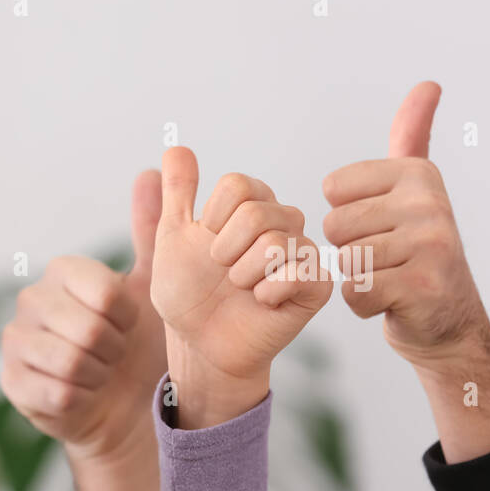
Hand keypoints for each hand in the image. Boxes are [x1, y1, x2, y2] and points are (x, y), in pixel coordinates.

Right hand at [1, 170, 165, 459]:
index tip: (129, 324)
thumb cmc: (137, 343)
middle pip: (88, 330)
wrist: (124, 406)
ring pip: (71, 362)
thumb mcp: (151, 287)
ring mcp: (15, 342)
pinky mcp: (11, 383)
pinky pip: (57, 392)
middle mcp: (30, 301)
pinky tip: (83, 394)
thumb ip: (152, 230)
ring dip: (98, 375)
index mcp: (61, 272)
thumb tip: (152, 169)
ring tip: (99, 373)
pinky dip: (81, 398)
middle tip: (114, 354)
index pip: (106, 292)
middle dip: (114, 350)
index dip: (127, 317)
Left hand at [152, 147, 331, 427]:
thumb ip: (177, 193)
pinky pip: (298, 273)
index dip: (211, 220)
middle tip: (222, 272)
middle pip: (257, 211)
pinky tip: (261, 303)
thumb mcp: (172, 238)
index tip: (205, 243)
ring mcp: (303, 252)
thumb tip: (177, 146)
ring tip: (239, 289)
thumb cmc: (187, 294)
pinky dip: (267, 292)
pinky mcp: (317, 285)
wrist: (199, 344)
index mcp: (251, 205)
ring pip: (276, 242)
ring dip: (242, 274)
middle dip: (224, 249)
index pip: (237, 185)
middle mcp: (282, 222)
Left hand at [322, 81, 489, 460]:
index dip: (345, 217)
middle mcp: (429, 204)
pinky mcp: (421, 285)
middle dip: (349, 250)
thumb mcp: (414, 189)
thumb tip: (428, 84)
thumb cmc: (416, 254)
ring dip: (357, 278)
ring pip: (345, 260)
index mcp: (417, 175)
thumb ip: (412, 138)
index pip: (333, 190)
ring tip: (389, 278)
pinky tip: (390, 300)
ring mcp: (429, 245)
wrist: (446, 320)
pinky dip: (363, 304)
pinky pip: (356, 291)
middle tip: (385, 259)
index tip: (379, 227)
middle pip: (335, 226)